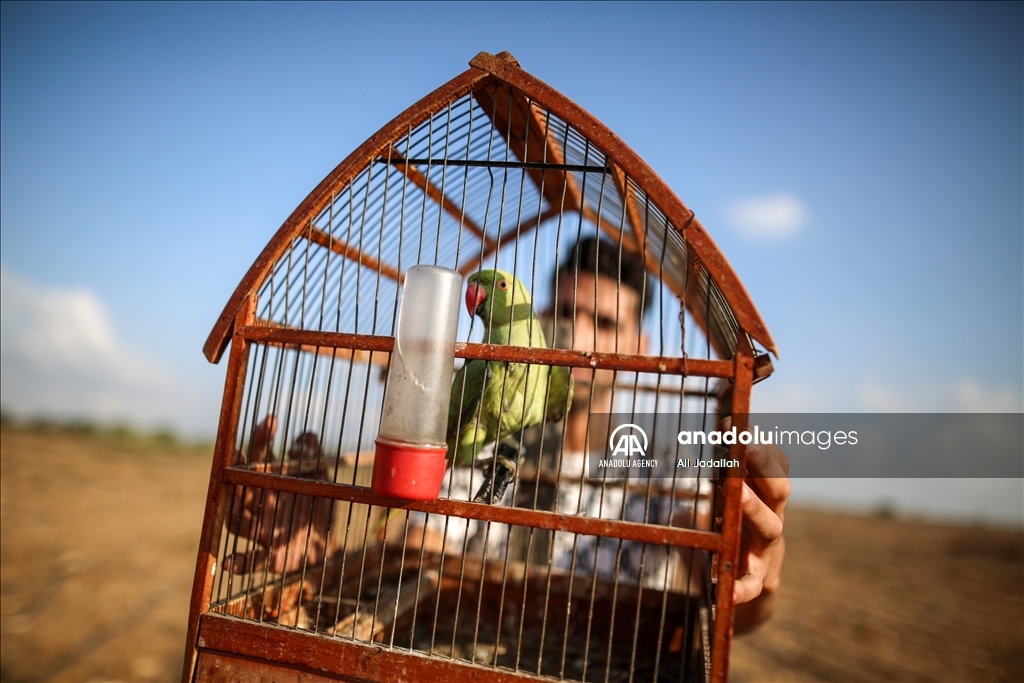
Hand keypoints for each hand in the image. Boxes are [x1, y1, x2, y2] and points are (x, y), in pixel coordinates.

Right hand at [223, 416, 333, 574]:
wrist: (326, 544)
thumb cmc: (317, 504)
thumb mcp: (320, 477)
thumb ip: (312, 454)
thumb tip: (303, 437)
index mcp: (268, 484)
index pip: (259, 459)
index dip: (262, 440)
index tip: (271, 421)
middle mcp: (259, 506)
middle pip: (241, 488)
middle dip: (239, 471)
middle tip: (240, 454)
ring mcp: (263, 532)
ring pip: (237, 522)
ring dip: (233, 508)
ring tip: (232, 493)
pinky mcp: (273, 558)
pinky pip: (252, 561)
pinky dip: (240, 562)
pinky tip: (231, 562)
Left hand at [728, 418, 789, 633]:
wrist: (744, 593)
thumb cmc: (729, 537)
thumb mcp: (720, 506)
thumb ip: (707, 484)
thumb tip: (661, 452)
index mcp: (763, 497)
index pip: (773, 463)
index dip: (756, 441)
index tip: (732, 421)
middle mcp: (771, 519)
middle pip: (780, 488)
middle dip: (764, 465)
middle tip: (746, 444)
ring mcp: (766, 551)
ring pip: (771, 528)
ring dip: (754, 509)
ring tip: (739, 493)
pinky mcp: (756, 583)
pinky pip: (752, 584)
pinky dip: (743, 585)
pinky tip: (729, 587)